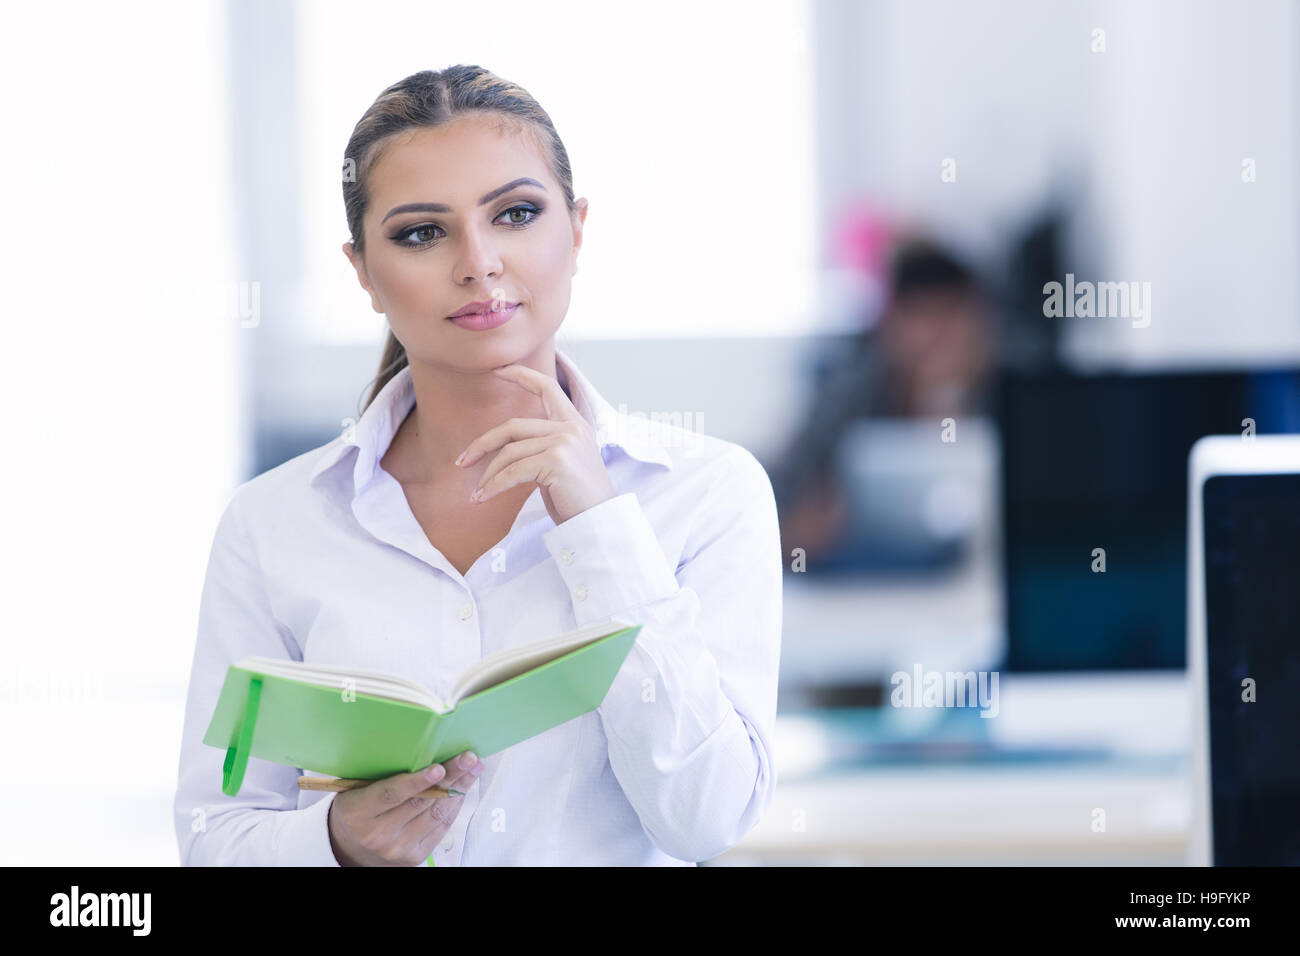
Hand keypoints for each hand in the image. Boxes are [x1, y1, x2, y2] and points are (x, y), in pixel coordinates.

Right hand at [327, 750, 482, 866]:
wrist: (351, 850)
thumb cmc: (356, 810)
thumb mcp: (354, 790)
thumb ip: (380, 775)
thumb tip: (420, 748)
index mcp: (357, 813)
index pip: (390, 794)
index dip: (416, 781)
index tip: (438, 767)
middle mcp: (378, 834)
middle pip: (421, 802)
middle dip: (450, 777)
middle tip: (468, 757)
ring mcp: (398, 848)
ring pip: (436, 814)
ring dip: (459, 788)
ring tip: (472, 767)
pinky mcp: (415, 856)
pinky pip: (441, 827)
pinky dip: (455, 805)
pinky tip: (463, 787)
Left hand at [455, 362, 616, 525]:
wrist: (600, 522)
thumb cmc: (578, 500)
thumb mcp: (562, 464)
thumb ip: (541, 448)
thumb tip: (502, 451)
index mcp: (575, 424)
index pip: (547, 388)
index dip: (521, 375)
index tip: (498, 370)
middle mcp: (571, 428)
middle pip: (512, 428)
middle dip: (482, 444)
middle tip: (462, 462)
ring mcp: (565, 441)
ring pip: (510, 453)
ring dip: (489, 475)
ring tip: (478, 494)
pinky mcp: (556, 460)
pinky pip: (513, 472)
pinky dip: (493, 486)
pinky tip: (483, 499)